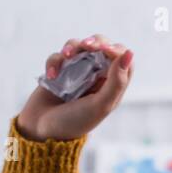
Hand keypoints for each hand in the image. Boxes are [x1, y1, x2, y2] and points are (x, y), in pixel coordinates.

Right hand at [15, 35, 133, 141]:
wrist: (41, 131)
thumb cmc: (75, 121)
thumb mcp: (100, 105)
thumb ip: (117, 81)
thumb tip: (129, 53)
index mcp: (112, 85)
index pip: (123, 59)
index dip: (116, 50)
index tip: (105, 51)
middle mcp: (96, 75)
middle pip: (102, 45)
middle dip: (96, 41)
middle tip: (88, 46)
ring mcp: (77, 71)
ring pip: (80, 45)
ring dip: (73, 46)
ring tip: (66, 56)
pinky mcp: (59, 70)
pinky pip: (59, 56)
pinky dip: (55, 62)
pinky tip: (52, 76)